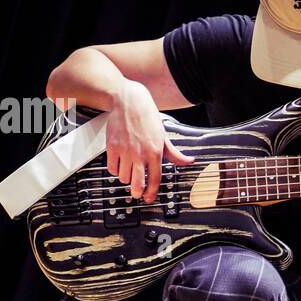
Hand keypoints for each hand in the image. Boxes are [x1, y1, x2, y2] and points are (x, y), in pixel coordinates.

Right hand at [105, 80, 193, 202]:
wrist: (129, 102)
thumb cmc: (147, 118)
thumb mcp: (164, 136)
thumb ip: (174, 153)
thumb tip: (188, 161)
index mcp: (155, 152)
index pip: (155, 179)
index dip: (152, 193)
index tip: (149, 198)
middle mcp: (140, 153)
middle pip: (137, 183)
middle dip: (137, 192)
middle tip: (137, 194)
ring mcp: (125, 151)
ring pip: (124, 177)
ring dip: (126, 178)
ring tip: (129, 173)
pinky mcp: (112, 147)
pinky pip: (112, 168)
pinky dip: (115, 170)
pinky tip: (119, 165)